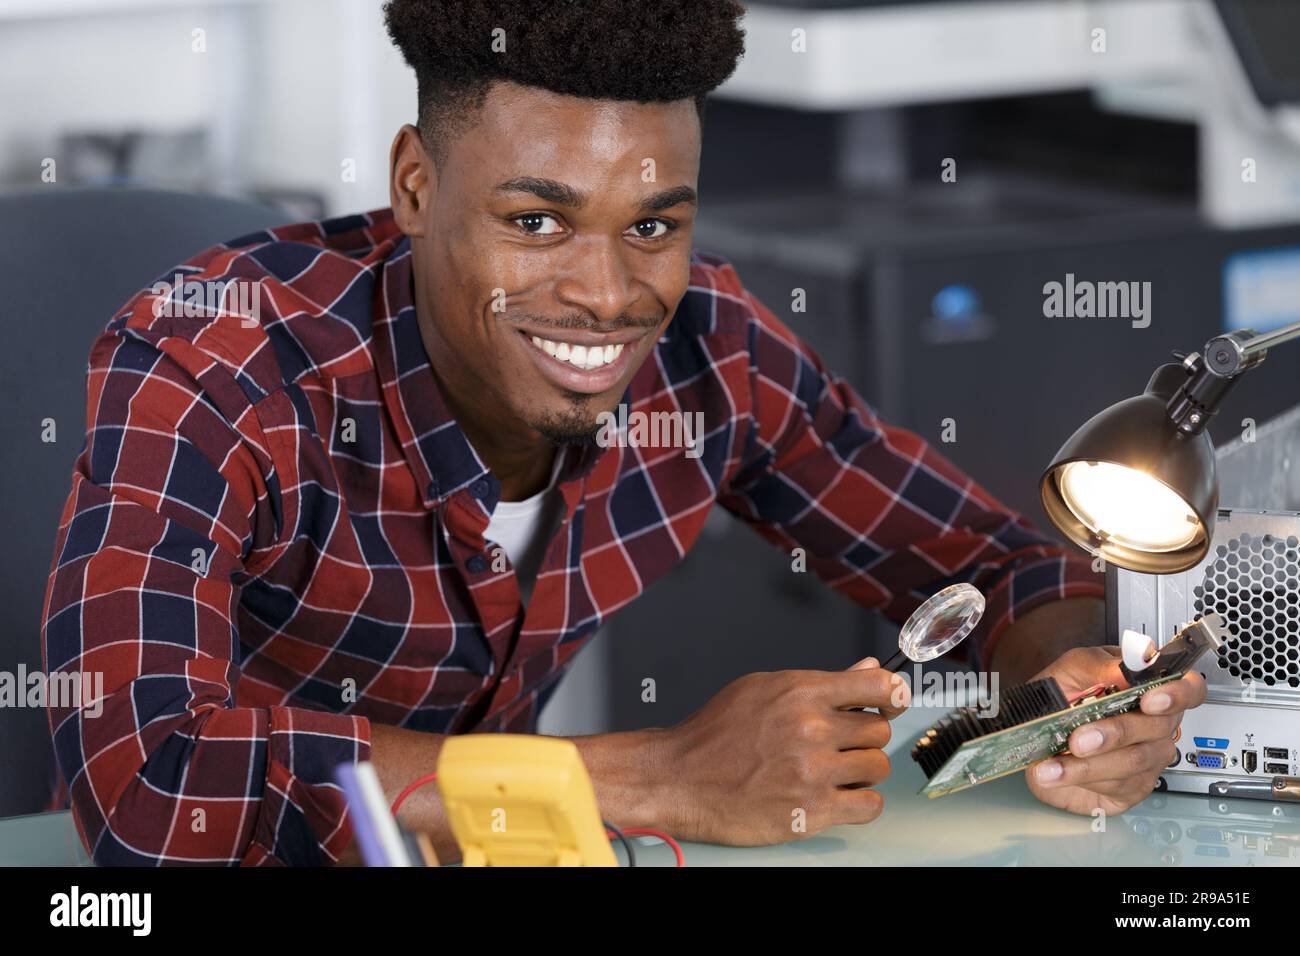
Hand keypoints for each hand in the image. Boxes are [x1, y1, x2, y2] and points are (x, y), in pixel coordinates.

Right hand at [657, 657, 909, 845]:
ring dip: (861, 770)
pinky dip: (860, 803)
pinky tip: (839, 795)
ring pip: (876, 767)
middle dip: (864, 737)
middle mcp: (811, 729)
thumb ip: (818, 683)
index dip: (891, 696)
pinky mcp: (811, 811)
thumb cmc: (713, 734)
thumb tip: (866, 671)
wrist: (678, 778)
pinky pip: (868, 806)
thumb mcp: (761, 689)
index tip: (889, 704)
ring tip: (834, 771)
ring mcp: (813, 772)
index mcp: (801, 692)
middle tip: (840, 744)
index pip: (878, 687)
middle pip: (879, 730)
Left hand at [1024, 646, 1206, 815]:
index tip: (1150, 700)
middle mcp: (1154, 725)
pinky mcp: (1133, 787)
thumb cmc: (1062, 699)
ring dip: (1088, 762)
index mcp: (1147, 689)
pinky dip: (1080, 778)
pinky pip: (1117, 785)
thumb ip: (1097, 666)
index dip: (1178, 694)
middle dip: (1115, 732)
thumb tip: (1124, 669)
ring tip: (1054, 762)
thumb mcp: (1071, 671)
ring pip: (1133, 760)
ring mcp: (1148, 758)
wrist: (1037, 737)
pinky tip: (1056, 773)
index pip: (1189, 689)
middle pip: (1157, 728)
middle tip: (1079, 738)